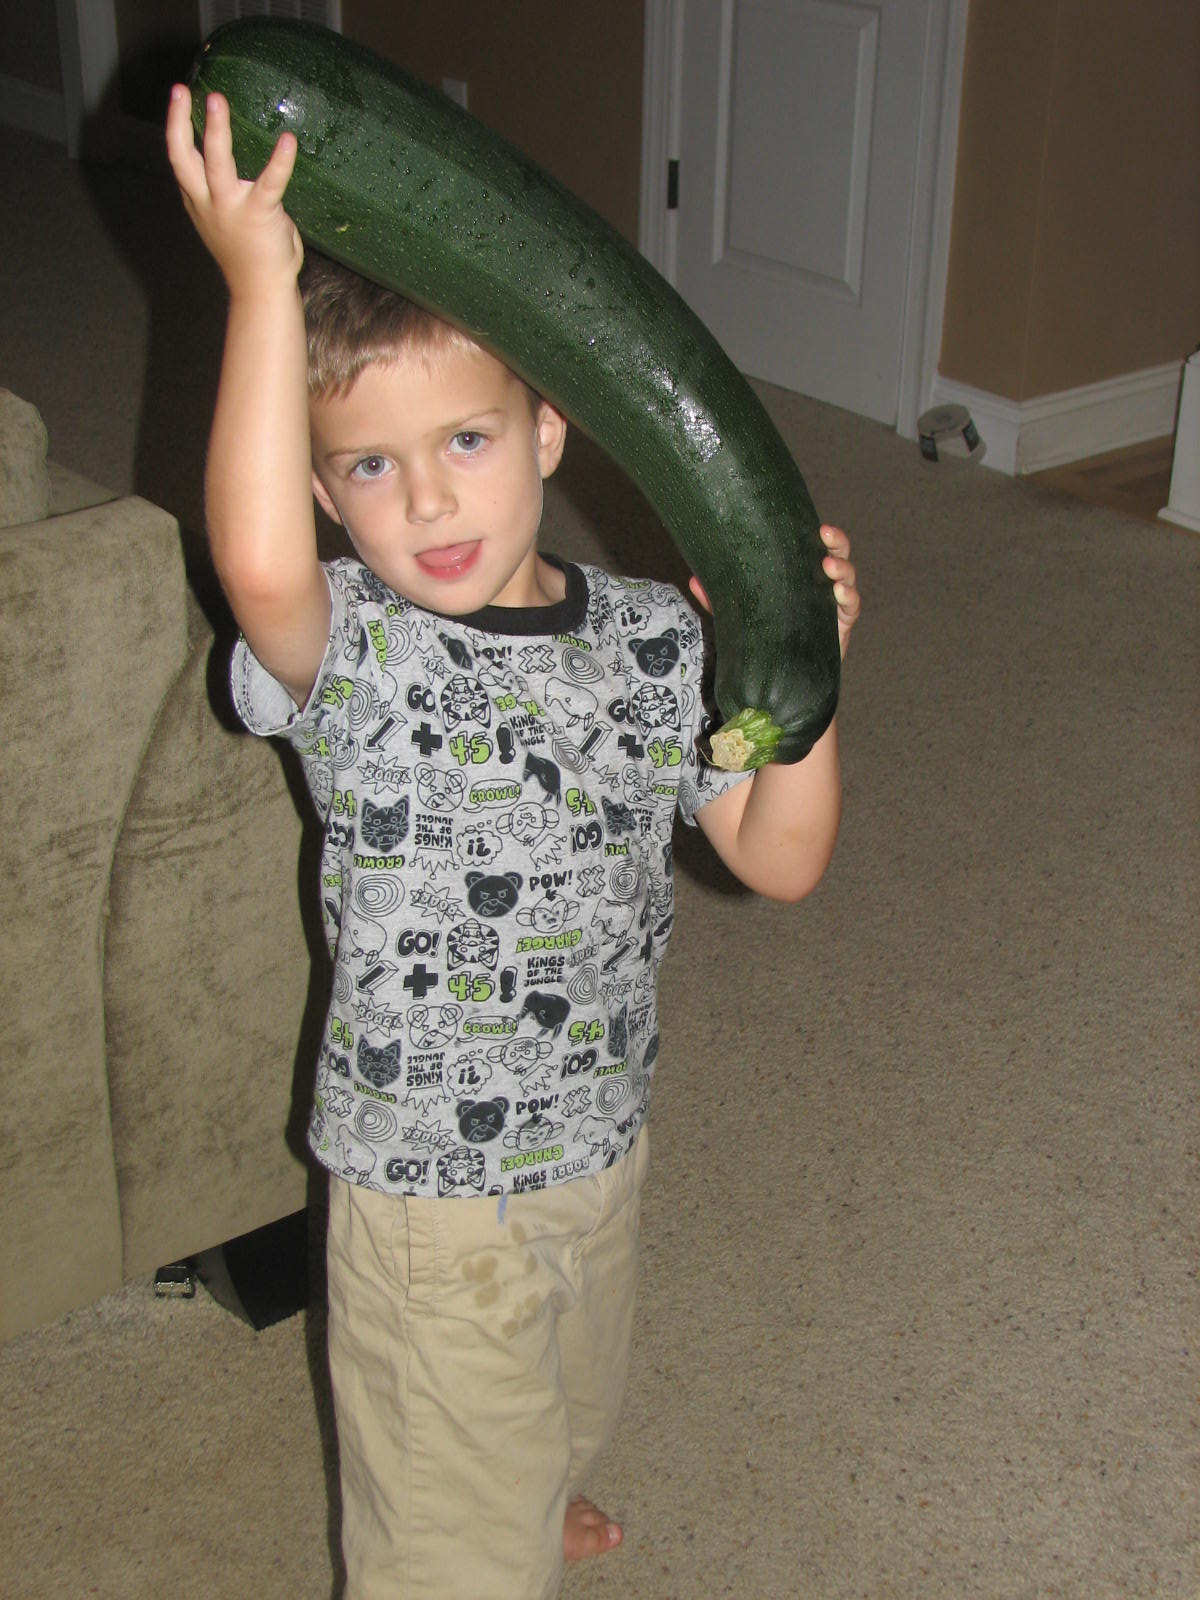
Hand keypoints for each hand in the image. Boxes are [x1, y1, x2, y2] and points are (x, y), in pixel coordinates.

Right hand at [165, 84, 302, 294]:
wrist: (262, 291)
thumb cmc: (250, 256)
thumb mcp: (229, 222)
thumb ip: (233, 197)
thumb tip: (254, 178)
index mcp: (199, 202)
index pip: (179, 160)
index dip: (175, 127)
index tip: (178, 97)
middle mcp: (209, 203)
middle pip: (184, 158)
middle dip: (180, 122)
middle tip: (183, 91)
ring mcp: (232, 208)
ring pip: (216, 164)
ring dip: (216, 131)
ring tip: (216, 100)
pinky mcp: (259, 214)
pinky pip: (270, 183)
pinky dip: (280, 161)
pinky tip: (288, 141)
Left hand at [687, 523, 860, 659]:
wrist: (784, 681)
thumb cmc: (766, 638)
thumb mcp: (742, 616)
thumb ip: (721, 600)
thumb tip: (692, 580)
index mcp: (801, 574)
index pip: (814, 545)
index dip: (820, 532)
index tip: (816, 525)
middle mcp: (821, 584)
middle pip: (839, 554)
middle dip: (836, 542)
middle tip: (824, 535)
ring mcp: (834, 605)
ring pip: (848, 578)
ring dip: (843, 569)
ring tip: (829, 566)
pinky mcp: (842, 627)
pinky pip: (852, 607)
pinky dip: (849, 597)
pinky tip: (839, 593)